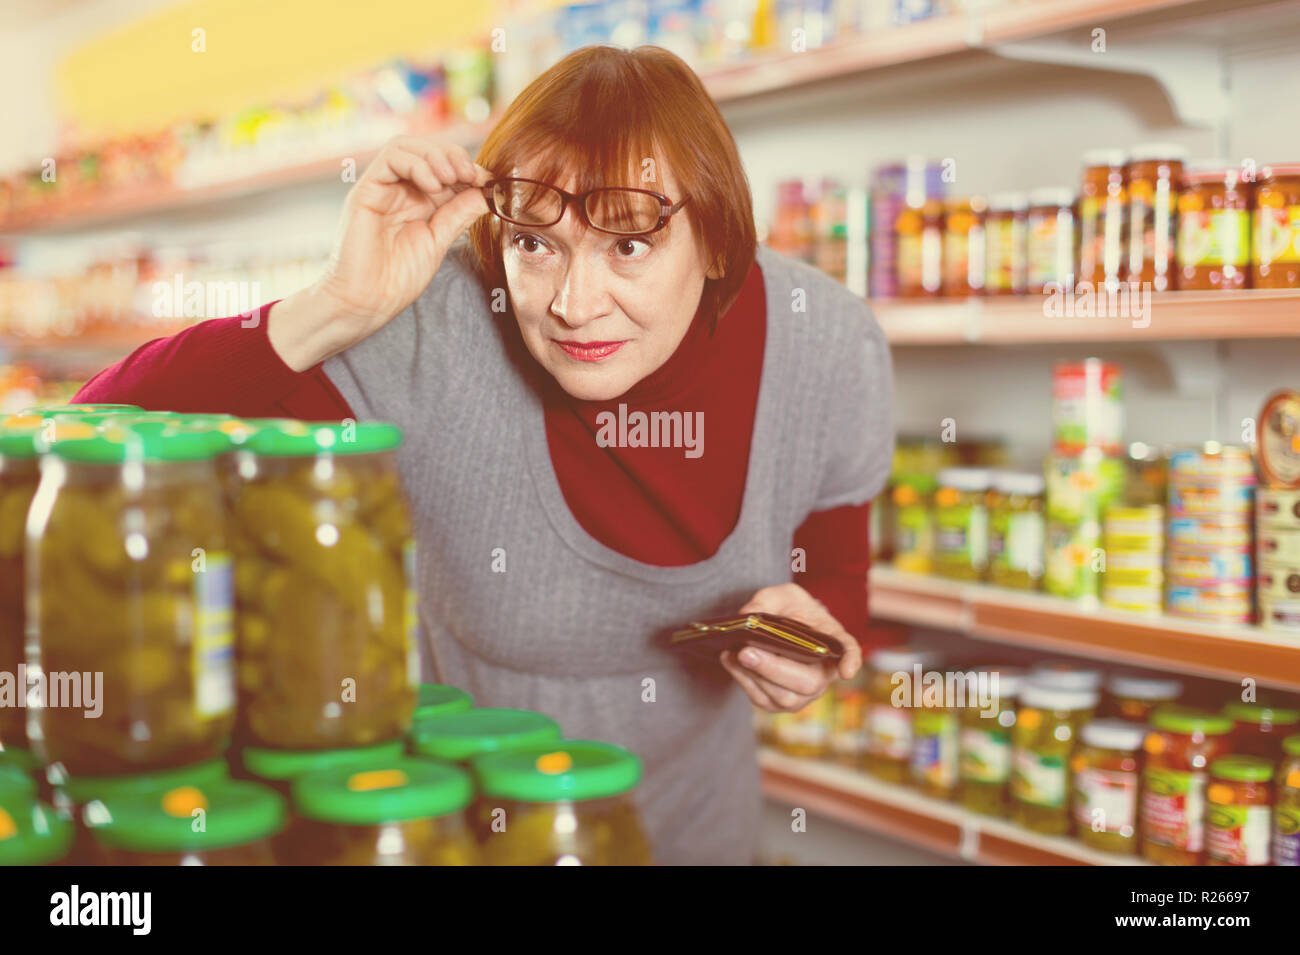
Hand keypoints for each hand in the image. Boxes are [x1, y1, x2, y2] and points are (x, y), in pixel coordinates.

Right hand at [269, 138, 491, 369]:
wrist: (367, 301)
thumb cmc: (397, 279)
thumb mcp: (438, 242)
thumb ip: (458, 215)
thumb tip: (485, 192)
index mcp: (418, 202)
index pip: (444, 167)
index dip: (468, 168)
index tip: (488, 182)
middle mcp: (399, 191)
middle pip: (426, 150)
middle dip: (454, 156)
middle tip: (471, 175)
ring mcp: (382, 189)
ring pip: (407, 147)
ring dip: (436, 156)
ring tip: (451, 178)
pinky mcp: (366, 191)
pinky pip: (389, 158)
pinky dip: (416, 164)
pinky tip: (432, 185)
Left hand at [719, 582, 862, 712]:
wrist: (782, 628)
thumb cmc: (791, 611)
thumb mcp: (782, 595)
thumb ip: (767, 600)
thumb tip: (747, 616)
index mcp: (832, 642)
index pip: (849, 651)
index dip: (850, 661)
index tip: (846, 670)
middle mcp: (823, 673)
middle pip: (808, 683)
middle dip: (774, 669)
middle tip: (746, 652)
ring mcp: (803, 693)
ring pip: (783, 697)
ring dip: (754, 677)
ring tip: (733, 654)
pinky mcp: (780, 702)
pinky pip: (762, 699)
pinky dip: (743, 681)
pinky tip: (730, 660)